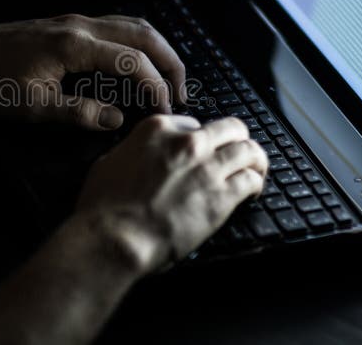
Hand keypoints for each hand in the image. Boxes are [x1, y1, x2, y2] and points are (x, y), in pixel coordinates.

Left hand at [0, 14, 186, 129]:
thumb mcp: (33, 106)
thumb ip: (80, 113)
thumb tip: (118, 119)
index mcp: (76, 45)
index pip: (134, 62)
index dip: (157, 87)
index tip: (167, 112)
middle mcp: (81, 26)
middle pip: (144, 35)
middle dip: (170, 62)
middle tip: (182, 93)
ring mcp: (74, 22)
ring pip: (132, 26)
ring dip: (155, 51)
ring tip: (166, 79)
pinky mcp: (66, 26)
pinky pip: (115, 28)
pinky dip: (136, 45)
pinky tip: (133, 65)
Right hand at [76, 115, 267, 271]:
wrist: (116, 237)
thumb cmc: (105, 208)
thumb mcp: (110, 163)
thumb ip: (131, 153)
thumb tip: (136, 158)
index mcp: (157, 130)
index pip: (192, 123)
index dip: (200, 139)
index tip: (202, 151)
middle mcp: (187, 143)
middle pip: (230, 127)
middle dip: (236, 139)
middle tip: (237, 152)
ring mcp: (207, 167)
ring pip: (248, 149)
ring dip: (254, 159)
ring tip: (255, 169)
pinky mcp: (221, 196)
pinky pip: (251, 180)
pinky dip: (256, 184)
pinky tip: (253, 192)